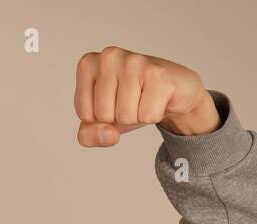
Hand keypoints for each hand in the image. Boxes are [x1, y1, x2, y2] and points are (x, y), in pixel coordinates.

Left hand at [74, 46, 218, 145]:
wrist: (172, 91)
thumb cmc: (131, 101)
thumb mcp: (100, 122)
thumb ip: (88, 135)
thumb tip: (110, 134)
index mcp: (87, 64)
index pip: (85, 114)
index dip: (100, 118)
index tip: (113, 102)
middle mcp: (109, 56)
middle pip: (104, 116)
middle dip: (118, 118)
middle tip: (131, 101)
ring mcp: (134, 61)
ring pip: (125, 117)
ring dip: (136, 117)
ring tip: (144, 99)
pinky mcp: (158, 73)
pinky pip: (147, 116)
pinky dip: (153, 115)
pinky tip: (157, 98)